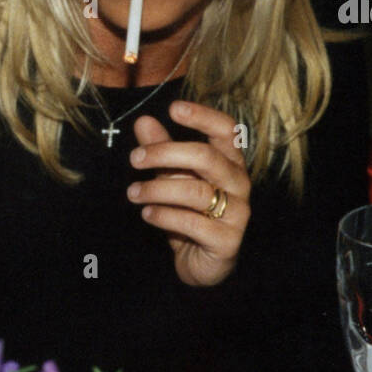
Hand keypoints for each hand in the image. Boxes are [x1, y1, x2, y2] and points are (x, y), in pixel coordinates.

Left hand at [127, 100, 251, 286]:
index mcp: (230, 162)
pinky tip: (147, 214)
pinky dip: (164, 216)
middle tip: (135, 158)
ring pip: (196, 191)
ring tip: (132, 193)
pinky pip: (192, 223)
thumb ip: (162, 150)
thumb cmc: (190, 213)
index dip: (203, 116)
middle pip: (206, 157)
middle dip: (165, 153)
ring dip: (157, 189)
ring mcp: (237, 213)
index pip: (226, 130)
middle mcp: (239, 183)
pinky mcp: (226, 240)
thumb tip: (143, 121)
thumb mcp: (174, 178)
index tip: (174, 108)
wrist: (203, 263)